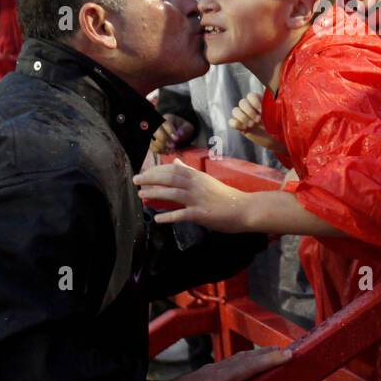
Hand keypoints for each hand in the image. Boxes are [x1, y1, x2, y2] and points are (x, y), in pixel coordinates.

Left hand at [135, 159, 251, 231]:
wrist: (244, 208)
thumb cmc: (226, 196)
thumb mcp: (206, 180)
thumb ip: (189, 172)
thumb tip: (175, 162)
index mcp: (197, 176)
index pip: (172, 169)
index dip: (156, 170)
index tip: (143, 173)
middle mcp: (196, 185)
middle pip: (169, 178)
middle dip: (150, 178)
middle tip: (136, 181)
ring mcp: (198, 199)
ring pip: (172, 193)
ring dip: (155, 194)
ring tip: (141, 195)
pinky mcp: (201, 213)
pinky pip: (181, 214)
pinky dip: (168, 216)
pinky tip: (158, 219)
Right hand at [148, 112, 194, 153]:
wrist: (179, 133)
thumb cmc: (183, 129)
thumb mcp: (188, 127)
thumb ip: (184, 130)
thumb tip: (179, 135)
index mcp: (168, 118)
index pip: (166, 124)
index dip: (171, 131)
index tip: (177, 139)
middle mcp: (158, 125)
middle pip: (156, 132)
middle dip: (164, 140)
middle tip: (173, 146)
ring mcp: (154, 134)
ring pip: (153, 140)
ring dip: (162, 147)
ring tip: (172, 150)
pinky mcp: (153, 142)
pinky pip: (152, 147)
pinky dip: (160, 151)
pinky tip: (168, 151)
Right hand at [228, 92, 285, 154]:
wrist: (275, 139)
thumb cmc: (278, 125)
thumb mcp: (278, 115)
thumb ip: (273, 106)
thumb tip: (274, 94)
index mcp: (258, 101)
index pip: (250, 95)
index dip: (254, 102)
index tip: (262, 111)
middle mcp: (250, 107)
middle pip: (242, 102)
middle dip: (249, 112)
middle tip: (258, 121)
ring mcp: (243, 116)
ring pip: (235, 110)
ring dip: (242, 118)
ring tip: (251, 125)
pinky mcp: (239, 126)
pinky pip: (231, 121)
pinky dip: (236, 124)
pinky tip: (244, 129)